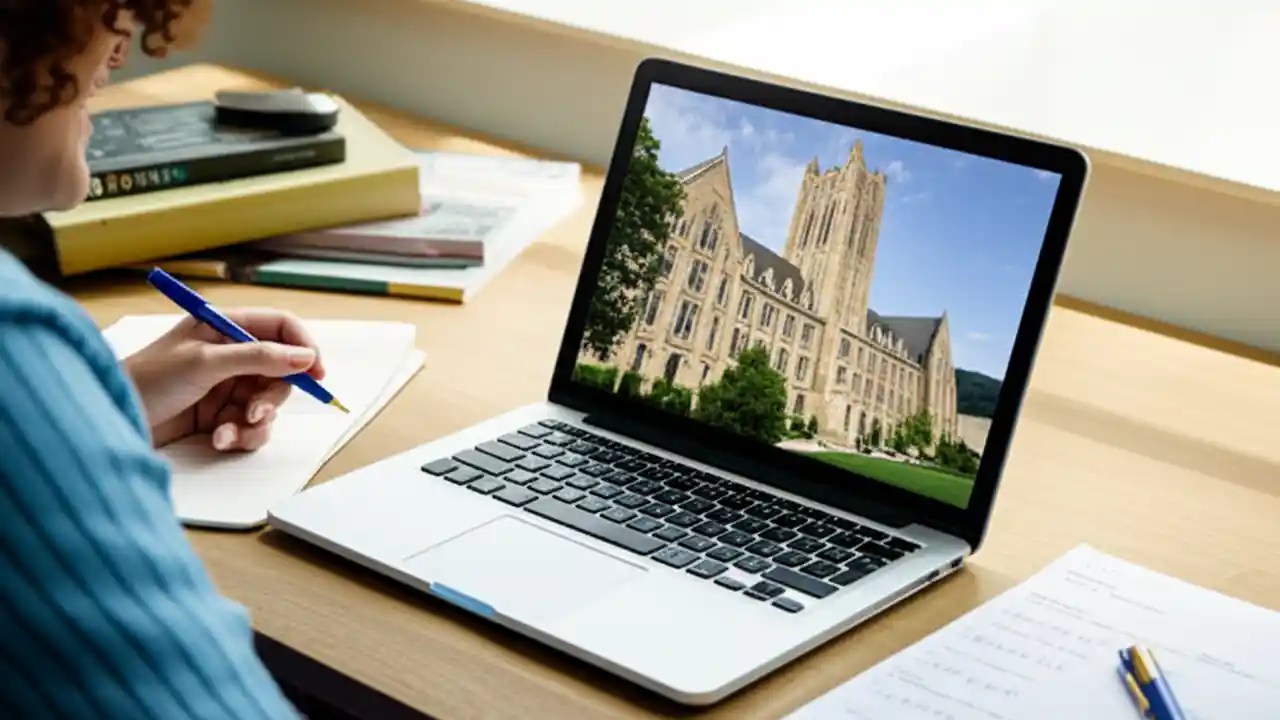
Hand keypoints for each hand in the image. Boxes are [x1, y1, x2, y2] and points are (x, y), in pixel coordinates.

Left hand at [122, 308, 326, 450]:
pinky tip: (218, 439)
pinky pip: (252, 425)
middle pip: (281, 370)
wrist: (112, 420)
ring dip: (255, 421)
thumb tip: (305, 357)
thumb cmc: (146, 380)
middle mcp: (230, 354)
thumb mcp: (205, 363)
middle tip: (258, 411)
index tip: (317, 372)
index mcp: (224, 327)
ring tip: (229, 431)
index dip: (303, 347)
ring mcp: (226, 386)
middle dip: (273, 395)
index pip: (280, 327)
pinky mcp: (221, 416)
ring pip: (268, 403)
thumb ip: (259, 357)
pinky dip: (241, 435)